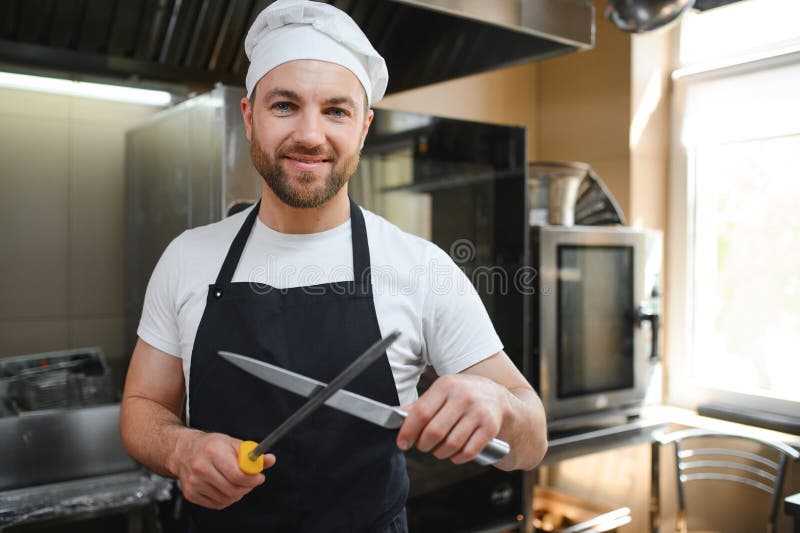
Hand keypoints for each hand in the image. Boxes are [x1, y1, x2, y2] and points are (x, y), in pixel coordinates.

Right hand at [169, 430, 275, 508]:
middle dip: (247, 487)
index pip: (238, 475)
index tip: (259, 477)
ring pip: (226, 499)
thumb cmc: (210, 446)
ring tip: (237, 482)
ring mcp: (194, 483)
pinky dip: (226, 498)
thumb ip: (252, 453)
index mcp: (213, 452)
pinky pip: (217, 504)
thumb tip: (270, 460)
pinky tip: (225, 487)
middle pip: (233, 489)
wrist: (183, 451)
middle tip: (251, 481)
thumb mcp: (232, 443)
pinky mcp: (191, 494)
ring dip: (238, 493)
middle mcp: (201, 468)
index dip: (253, 479)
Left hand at [396, 374, 511, 463]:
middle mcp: (463, 396)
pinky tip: (455, 453)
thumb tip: (396, 415)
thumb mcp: (442, 392)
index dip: (408, 432)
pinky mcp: (490, 427)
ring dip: (440, 453)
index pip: (421, 413)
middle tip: (424, 446)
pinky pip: (468, 452)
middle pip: (434, 432)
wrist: (497, 398)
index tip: (402, 443)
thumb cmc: (463, 396)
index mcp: (446, 385)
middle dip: (424, 445)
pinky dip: (458, 458)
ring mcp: (478, 412)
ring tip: (439, 450)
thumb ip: (421, 405)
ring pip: (451, 445)